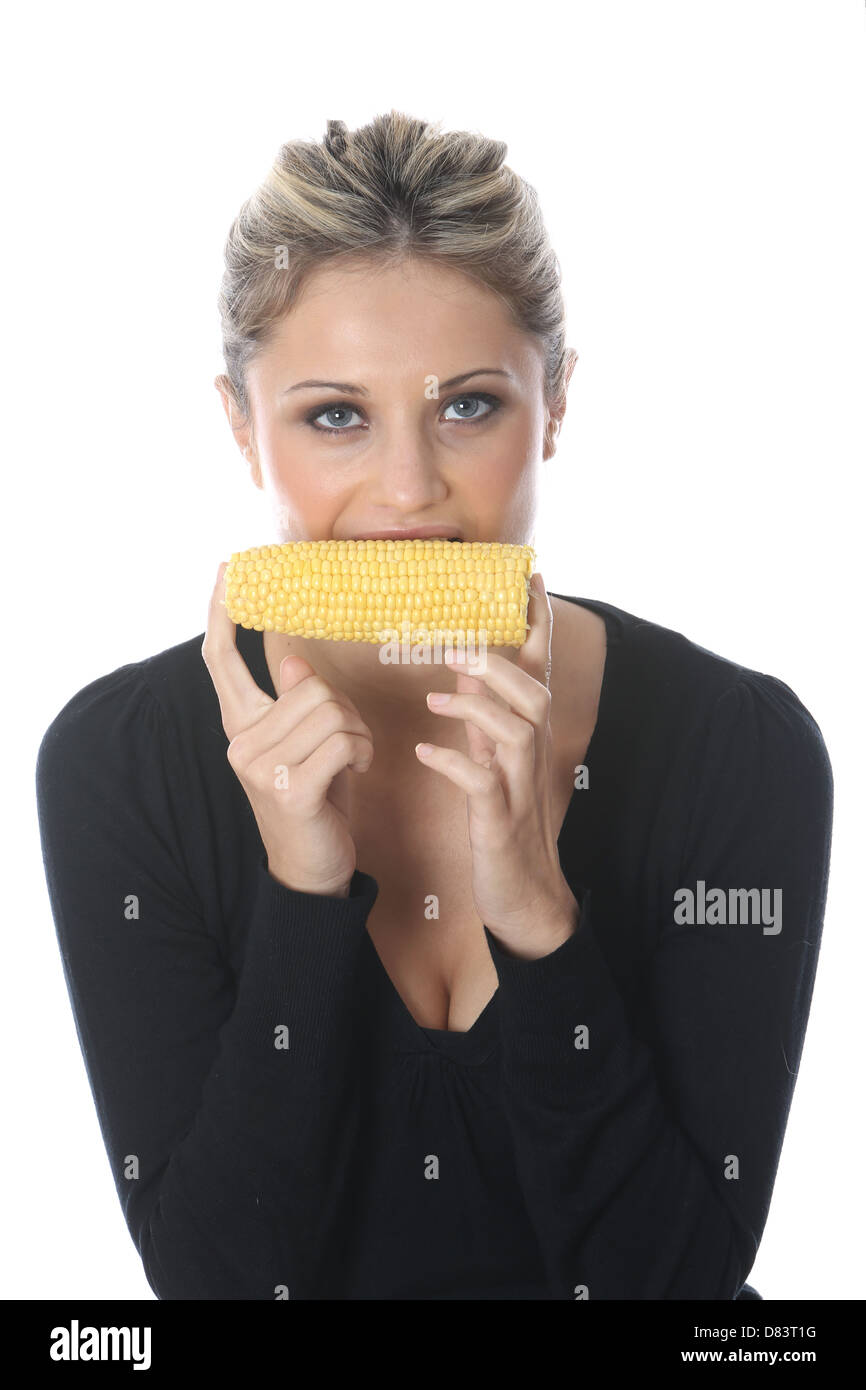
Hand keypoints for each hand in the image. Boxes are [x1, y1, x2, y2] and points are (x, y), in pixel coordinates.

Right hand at [202, 561, 373, 896]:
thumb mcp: (306, 744)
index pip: (221, 660)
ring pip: (332, 711)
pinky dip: (361, 753)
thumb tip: (297, 661)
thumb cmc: (315, 799)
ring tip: (352, 761)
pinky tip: (357, 773)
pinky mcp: (289, 789)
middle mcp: (240, 742)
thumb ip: (295, 702)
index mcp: (240, 725)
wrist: (311, 868)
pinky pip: (342, 742)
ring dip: (358, 735)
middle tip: (349, 743)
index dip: (222, 612)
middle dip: (346, 711)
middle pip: (311, 685)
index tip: (227, 570)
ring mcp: (260, 767)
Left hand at [416, 572, 578, 958]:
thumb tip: (467, 675)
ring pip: (517, 731)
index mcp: (530, 736)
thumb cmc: (507, 824)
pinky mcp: (501, 821)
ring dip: (478, 707)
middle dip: (498, 663)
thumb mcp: (497, 764)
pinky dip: (456, 763)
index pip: (539, 671)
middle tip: (455, 646)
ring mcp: (520, 788)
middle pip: (533, 693)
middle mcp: (532, 756)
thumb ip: (487, 719)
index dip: (539, 626)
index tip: (532, 580)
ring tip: (436, 696)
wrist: (525, 895)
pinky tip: (425, 753)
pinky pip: (484, 784)